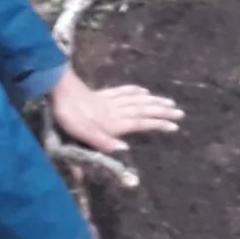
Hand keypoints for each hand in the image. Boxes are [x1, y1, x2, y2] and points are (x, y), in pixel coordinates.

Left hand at [50, 67, 183, 153]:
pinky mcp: (102, 94)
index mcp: (113, 123)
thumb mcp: (83, 133)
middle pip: (144, 110)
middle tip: (179, 112)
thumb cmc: (69, 115)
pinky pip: (123, 92)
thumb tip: (124, 148)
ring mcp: (110, 101)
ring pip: (137, 100)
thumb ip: (103, 142)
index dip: (158, 124)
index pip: (141, 123)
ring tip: (168, 101)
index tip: (175, 125)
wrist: (59, 89)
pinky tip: (142, 91)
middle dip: (162, 111)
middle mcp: (116, 111)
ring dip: (154, 101)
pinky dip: (136, 91)